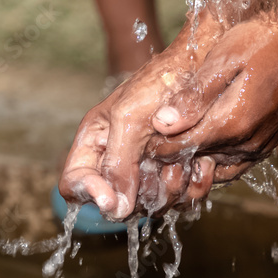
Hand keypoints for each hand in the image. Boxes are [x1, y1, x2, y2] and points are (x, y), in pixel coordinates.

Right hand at [59, 19, 220, 219]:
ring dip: (170, 190)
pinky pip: (181, 199)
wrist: (203, 68)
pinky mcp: (176, 172)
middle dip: (140, 193)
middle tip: (160, 171)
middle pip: (117, 203)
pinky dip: (192, 187)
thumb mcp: (130, 118)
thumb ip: (118, 163)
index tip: (112, 201)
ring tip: (183, 163)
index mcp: (96, 143)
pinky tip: (202, 167)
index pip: (74, 184)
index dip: (89, 195)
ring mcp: (148, 168)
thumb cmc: (160, 82)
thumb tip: (115, 209)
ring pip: (151, 204)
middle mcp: (119, 160)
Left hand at [148, 6, 277, 182]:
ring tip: (166, 142)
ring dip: (188, 160)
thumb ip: (194, 93)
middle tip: (142, 142)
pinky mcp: (267, 145)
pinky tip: (199, 143)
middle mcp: (244, 145)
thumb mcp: (226, 57)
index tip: (134, 132)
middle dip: (165, 156)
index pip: (175, 148)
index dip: (150, 144)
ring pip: (210, 168)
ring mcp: (258, 148)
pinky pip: (231, 165)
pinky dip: (210, 160)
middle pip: (190, 163)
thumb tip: (162, 122)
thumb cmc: (270, 41)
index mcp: (230, 124)